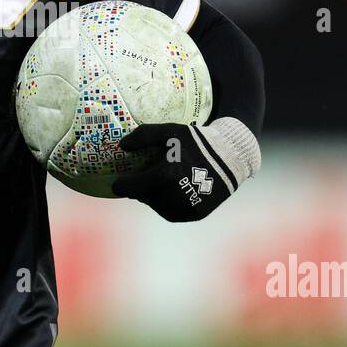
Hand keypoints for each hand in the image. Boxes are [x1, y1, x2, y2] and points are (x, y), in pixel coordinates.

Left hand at [112, 117, 260, 222]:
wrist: (229, 158)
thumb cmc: (196, 142)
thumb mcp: (170, 131)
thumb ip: (143, 135)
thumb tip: (122, 147)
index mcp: (165, 176)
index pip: (131, 187)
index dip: (121, 185)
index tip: (117, 183)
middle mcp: (174, 196)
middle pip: (143, 197)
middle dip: (139, 189)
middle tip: (139, 180)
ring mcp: (184, 208)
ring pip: (156, 206)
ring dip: (152, 196)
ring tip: (158, 183)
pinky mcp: (194, 215)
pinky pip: (171, 212)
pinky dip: (167, 204)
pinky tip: (171, 191)